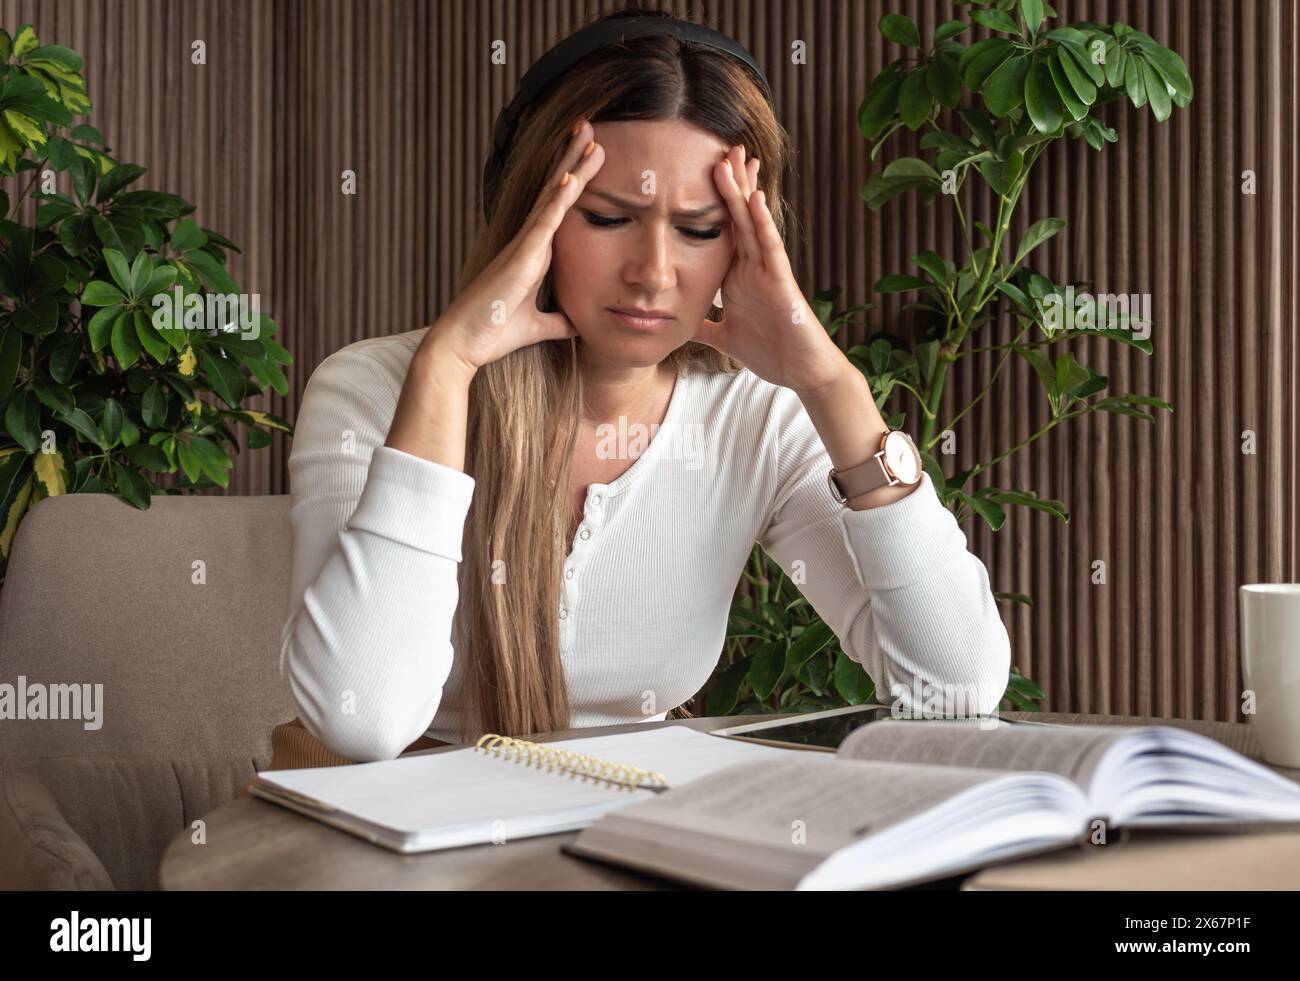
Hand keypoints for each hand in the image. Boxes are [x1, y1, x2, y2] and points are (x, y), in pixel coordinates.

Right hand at [420, 119, 605, 376]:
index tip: (590, 155)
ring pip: (552, 198)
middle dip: (573, 159)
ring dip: (571, 167)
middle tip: (590, 127)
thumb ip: (557, 322)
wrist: (461, 345)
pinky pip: (544, 224)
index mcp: (533, 254)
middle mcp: (528, 243)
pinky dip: (558, 200)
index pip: (558, 209)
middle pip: (554, 192)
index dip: (574, 181)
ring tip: (588, 136)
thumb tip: (578, 325)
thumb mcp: (537, 327)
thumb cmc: (491, 333)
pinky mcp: (520, 258)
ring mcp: (523, 246)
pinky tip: (571, 177)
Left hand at [691, 145, 846, 398]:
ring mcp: (768, 272)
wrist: (802, 373)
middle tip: (718, 149)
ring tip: (731, 160)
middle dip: (728, 186)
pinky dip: (761, 223)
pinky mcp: (782, 282)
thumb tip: (682, 325)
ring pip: (751, 224)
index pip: (721, 233)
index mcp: (738, 277)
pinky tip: (754, 198)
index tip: (696, 177)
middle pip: (736, 219)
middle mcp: (753, 268)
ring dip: (741, 192)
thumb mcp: (726, 338)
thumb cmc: (772, 353)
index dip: (711, 206)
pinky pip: (770, 248)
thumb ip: (706, 327)